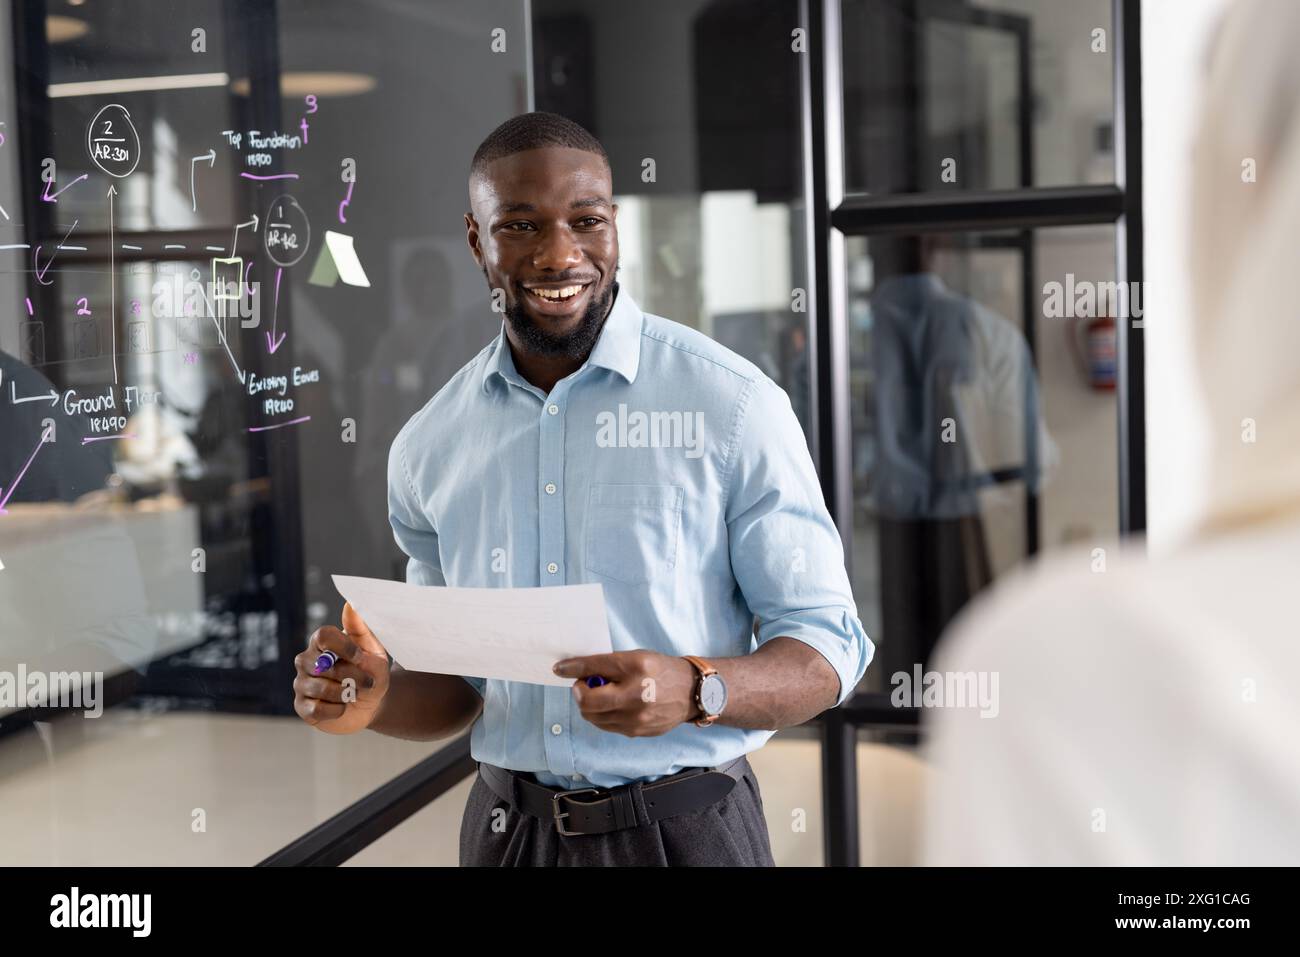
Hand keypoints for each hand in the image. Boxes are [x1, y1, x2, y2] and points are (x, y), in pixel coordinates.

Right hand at [294, 602, 390, 734]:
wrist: (371, 704)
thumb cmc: (371, 672)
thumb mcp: (374, 650)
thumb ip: (362, 628)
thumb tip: (350, 604)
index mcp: (322, 642)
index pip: (323, 635)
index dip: (343, 647)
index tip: (361, 657)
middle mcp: (306, 660)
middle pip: (324, 665)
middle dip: (352, 676)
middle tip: (368, 682)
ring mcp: (301, 683)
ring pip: (321, 688)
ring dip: (346, 693)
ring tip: (354, 693)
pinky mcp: (302, 706)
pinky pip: (316, 709)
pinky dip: (336, 710)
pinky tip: (342, 706)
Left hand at [553, 651, 697, 735]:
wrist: (690, 692)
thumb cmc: (660, 670)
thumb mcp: (635, 657)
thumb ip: (606, 664)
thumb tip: (575, 672)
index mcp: (636, 668)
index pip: (595, 667)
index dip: (572, 668)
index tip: (559, 669)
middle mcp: (636, 694)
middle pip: (588, 702)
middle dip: (580, 693)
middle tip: (586, 684)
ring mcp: (637, 718)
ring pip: (594, 718)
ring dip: (590, 706)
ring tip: (601, 695)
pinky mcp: (637, 732)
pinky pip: (607, 726)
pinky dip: (603, 716)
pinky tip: (613, 706)